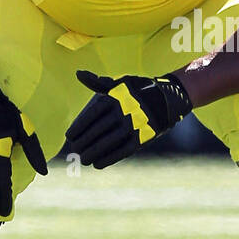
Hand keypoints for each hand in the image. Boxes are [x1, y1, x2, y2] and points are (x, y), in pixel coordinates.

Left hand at [65, 70, 191, 168]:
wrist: (170, 97)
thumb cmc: (140, 90)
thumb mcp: (121, 83)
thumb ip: (98, 83)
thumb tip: (79, 74)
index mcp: (116, 98)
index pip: (93, 115)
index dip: (80, 126)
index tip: (69, 136)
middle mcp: (124, 112)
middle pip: (99, 130)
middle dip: (85, 141)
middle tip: (74, 149)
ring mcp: (134, 125)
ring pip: (110, 142)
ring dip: (95, 152)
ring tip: (84, 159)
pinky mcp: (144, 137)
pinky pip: (124, 150)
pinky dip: (110, 158)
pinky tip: (98, 164)